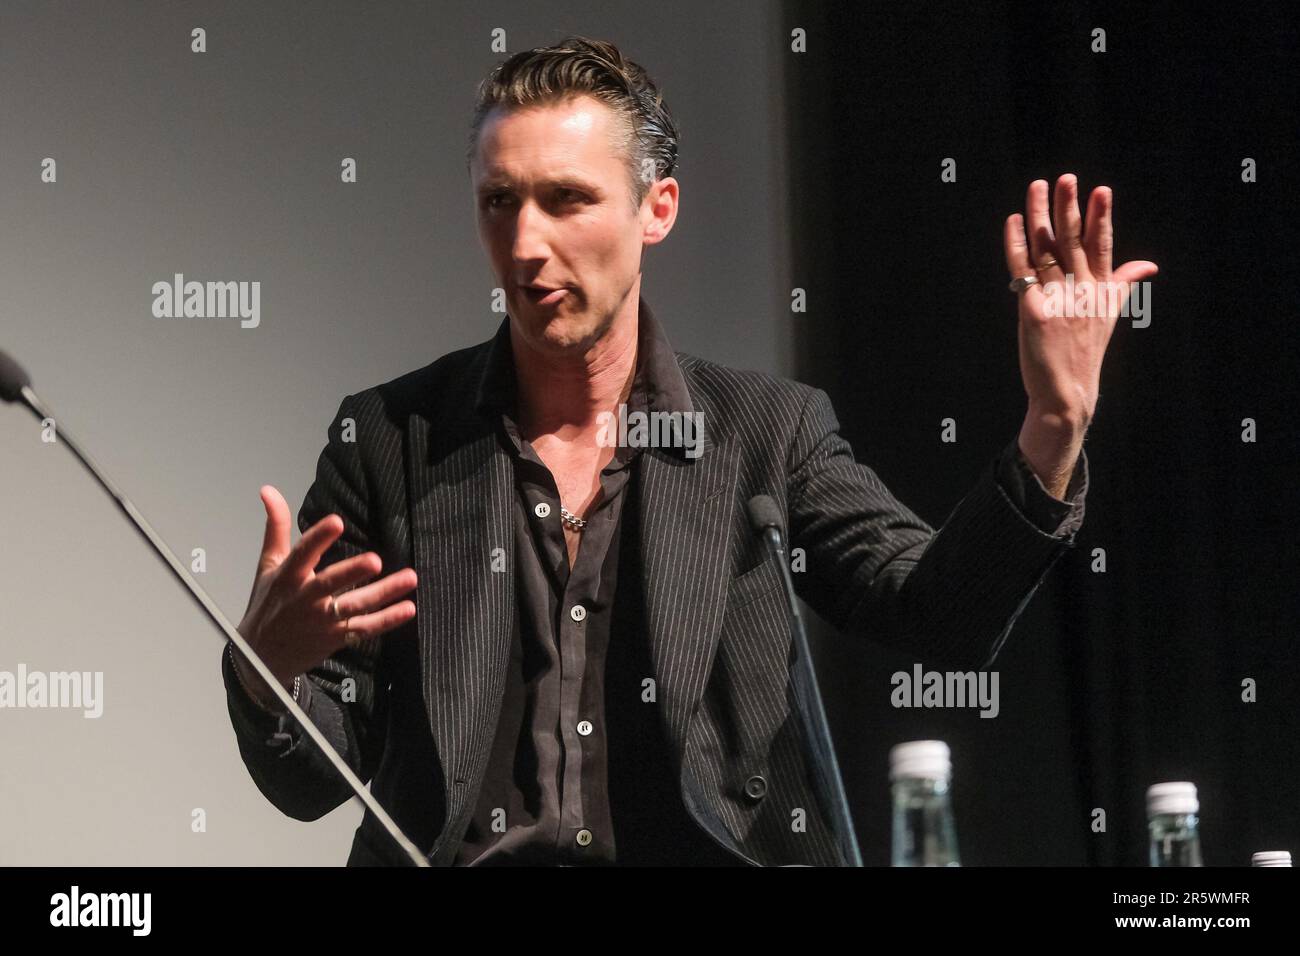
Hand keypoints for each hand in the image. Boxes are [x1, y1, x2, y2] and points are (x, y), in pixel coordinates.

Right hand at [233, 485, 416, 704]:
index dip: (318, 538)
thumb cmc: (268, 605)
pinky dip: (387, 620)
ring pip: (355, 606)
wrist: (259, 660)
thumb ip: (276, 526)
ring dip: (384, 594)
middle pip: (331, 584)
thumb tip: (269, 490)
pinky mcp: (335, 638)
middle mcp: (305, 599)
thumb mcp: (267, 565)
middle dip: (352, 572)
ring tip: (410, 578)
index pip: (302, 553)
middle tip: (375, 560)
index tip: (336, 521)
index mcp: (287, 577)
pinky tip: (408, 608)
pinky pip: (364, 629)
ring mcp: (322, 621)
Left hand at [1003, 174, 1157, 427]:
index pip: (1102, 245)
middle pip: (1075, 241)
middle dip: (1070, 207)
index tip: (1101, 191)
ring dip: (1040, 215)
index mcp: (1101, 290)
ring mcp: (1059, 300)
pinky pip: (1023, 269)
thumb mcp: (1109, 315)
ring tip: (1037, 187)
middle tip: (1066, 178)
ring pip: (1047, 249)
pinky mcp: (1034, 311)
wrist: (1067, 392)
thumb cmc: (1084, 352)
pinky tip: (1013, 221)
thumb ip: (1123, 284)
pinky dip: (1016, 244)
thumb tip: (1149, 265)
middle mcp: (1083, 291)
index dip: (1101, 218)